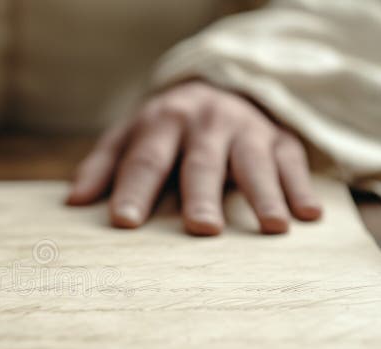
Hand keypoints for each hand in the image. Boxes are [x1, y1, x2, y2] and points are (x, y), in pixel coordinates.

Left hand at [68, 81, 321, 234]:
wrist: (216, 87)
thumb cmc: (163, 129)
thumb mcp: (127, 137)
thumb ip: (101, 167)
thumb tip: (72, 202)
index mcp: (161, 124)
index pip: (144, 161)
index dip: (133, 191)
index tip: (124, 222)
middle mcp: (204, 123)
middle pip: (201, 163)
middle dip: (202, 195)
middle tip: (203, 228)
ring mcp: (245, 129)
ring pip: (254, 161)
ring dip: (264, 194)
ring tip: (272, 227)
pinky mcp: (280, 137)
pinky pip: (293, 162)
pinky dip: (301, 188)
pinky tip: (309, 216)